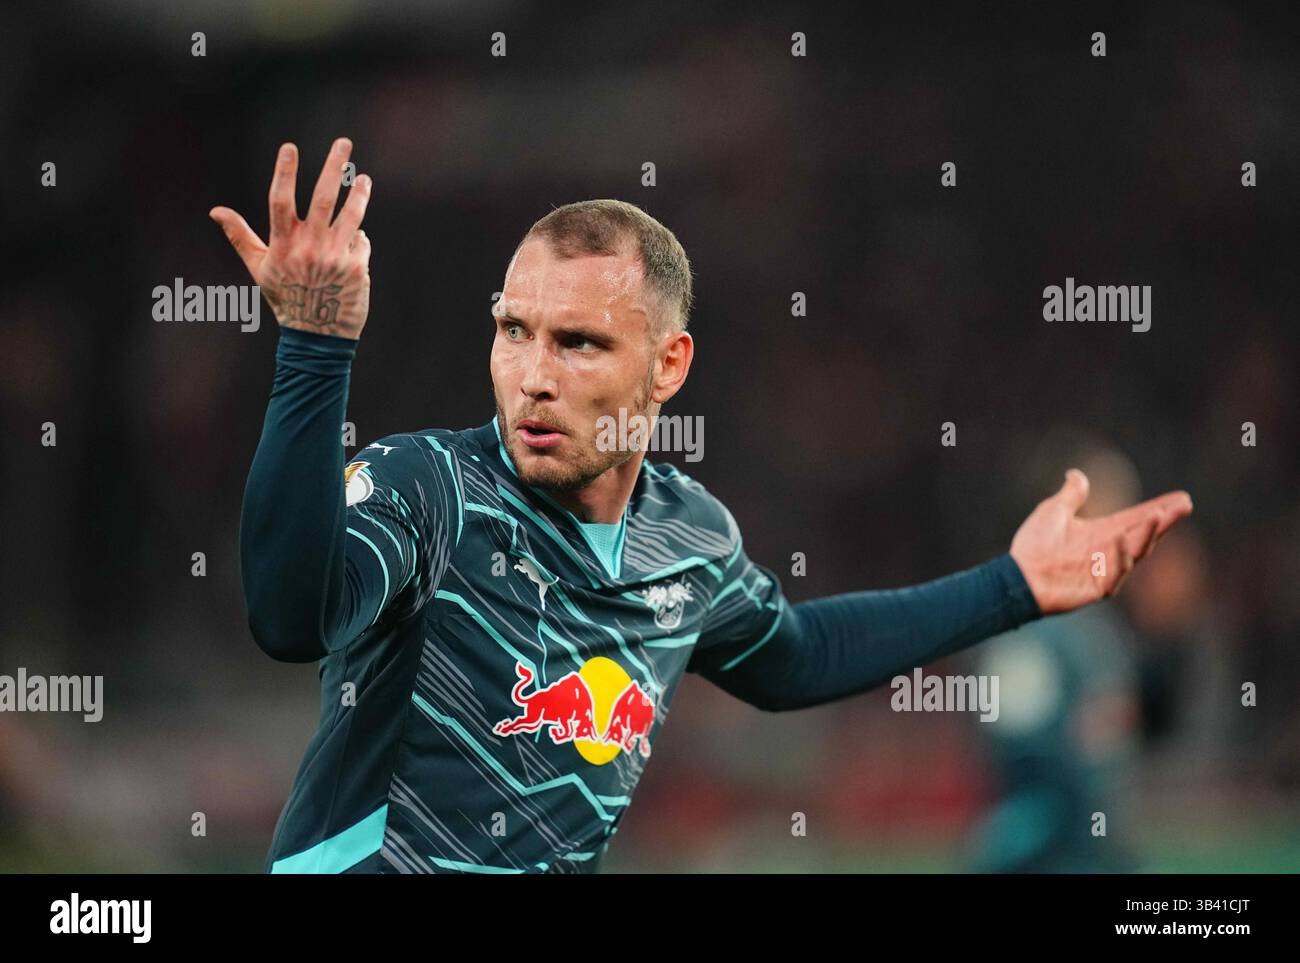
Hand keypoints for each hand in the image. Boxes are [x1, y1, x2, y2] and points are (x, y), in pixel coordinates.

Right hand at [209, 138, 371, 338]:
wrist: (317, 338)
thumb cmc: (286, 299)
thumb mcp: (259, 269)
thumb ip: (240, 236)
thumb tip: (214, 210)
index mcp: (282, 245)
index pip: (280, 200)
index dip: (284, 172)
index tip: (290, 146)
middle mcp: (309, 248)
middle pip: (323, 198)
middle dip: (334, 167)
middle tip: (343, 142)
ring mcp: (335, 257)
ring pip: (351, 215)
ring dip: (359, 193)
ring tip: (364, 179)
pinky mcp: (357, 269)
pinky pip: (361, 242)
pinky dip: (358, 240)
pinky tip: (352, 246)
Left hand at [1009, 469, 1192, 614]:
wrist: (1016, 576)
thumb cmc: (1034, 546)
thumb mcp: (1053, 512)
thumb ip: (1071, 496)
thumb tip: (1076, 474)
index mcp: (1104, 533)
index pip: (1137, 519)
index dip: (1159, 509)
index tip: (1182, 498)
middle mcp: (1110, 551)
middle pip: (1144, 535)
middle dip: (1164, 521)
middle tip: (1183, 506)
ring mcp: (1106, 570)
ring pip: (1134, 553)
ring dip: (1146, 535)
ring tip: (1158, 516)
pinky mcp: (1097, 588)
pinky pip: (1114, 574)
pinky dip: (1119, 558)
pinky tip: (1122, 540)